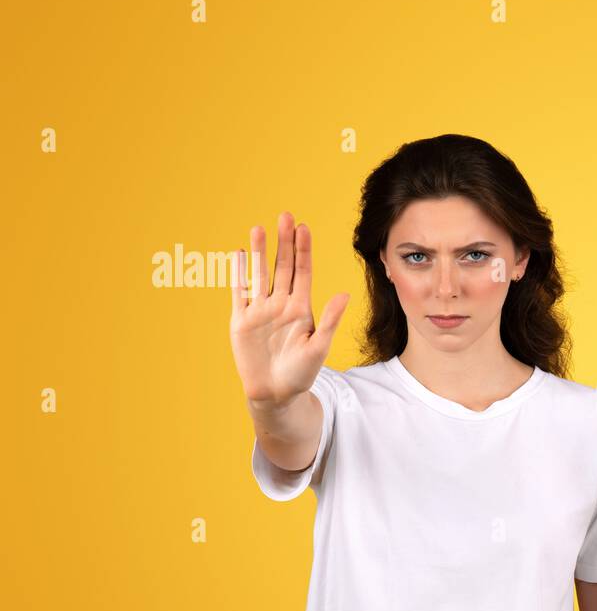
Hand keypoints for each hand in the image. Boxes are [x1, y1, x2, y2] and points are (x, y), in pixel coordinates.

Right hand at [230, 211, 348, 406]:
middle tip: (285, 216)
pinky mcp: (242, 321)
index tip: (304, 228)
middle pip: (282, 267)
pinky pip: (239, 292)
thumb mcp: (319, 347)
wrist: (276, 394)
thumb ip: (330, 320)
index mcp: (301, 308)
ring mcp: (260, 311)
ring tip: (259, 228)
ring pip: (260, 274)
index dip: (303, 250)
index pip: (303, 272)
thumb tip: (345, 295)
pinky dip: (238, 274)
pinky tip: (238, 254)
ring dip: (259, 252)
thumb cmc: (301, 374)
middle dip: (284, 242)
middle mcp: (281, 304)